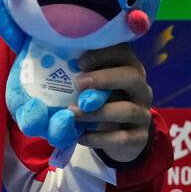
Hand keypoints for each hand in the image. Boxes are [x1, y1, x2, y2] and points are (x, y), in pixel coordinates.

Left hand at [70, 43, 152, 162]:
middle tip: (78, 83)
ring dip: (97, 112)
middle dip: (104, 78)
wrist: (121, 135)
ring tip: (72, 113)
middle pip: (132, 77)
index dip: (104, 54)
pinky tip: (80, 136)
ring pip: (127, 110)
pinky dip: (99, 137)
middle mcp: (140, 89)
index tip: (80, 61)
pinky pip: (122, 138)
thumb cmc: (100, 101)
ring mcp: (143, 113)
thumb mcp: (93, 85)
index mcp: (129, 69)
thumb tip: (47, 61)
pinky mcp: (139, 137)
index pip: (124, 53)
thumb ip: (80, 73)